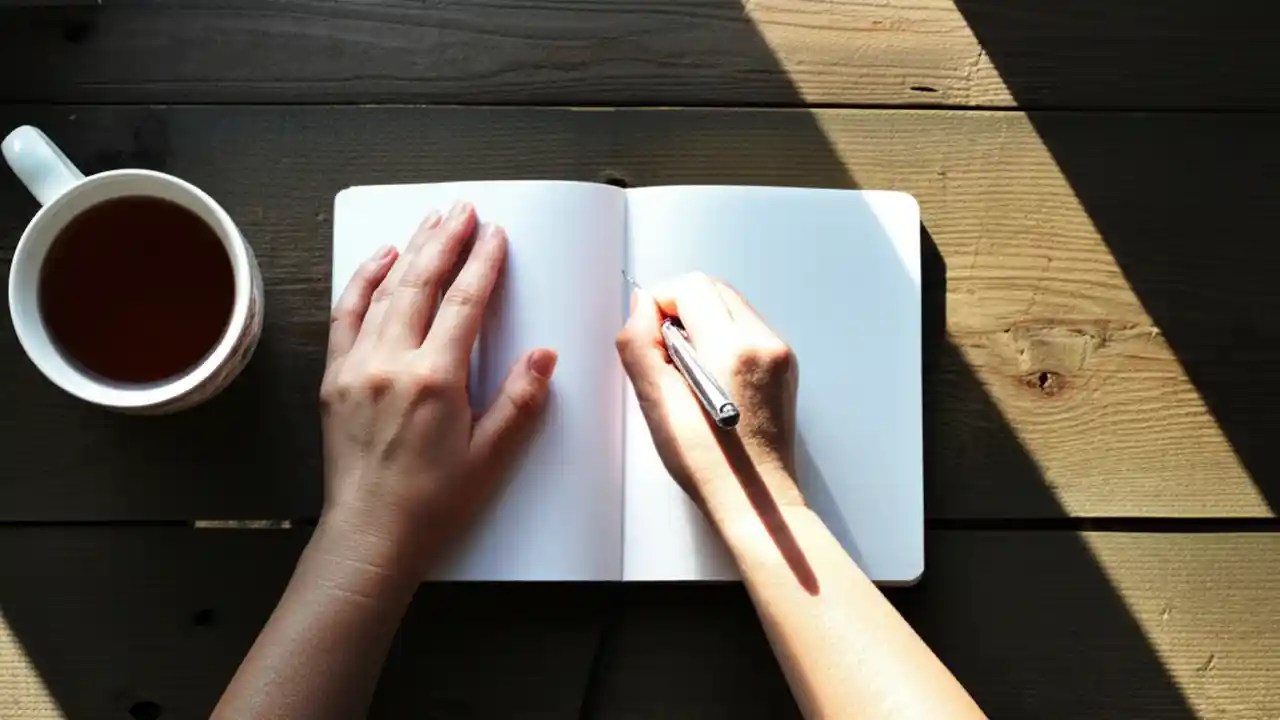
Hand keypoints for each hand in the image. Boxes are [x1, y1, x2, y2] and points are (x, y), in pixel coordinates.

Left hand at [320, 202, 556, 575]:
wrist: (371, 536)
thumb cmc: (432, 504)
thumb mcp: (489, 458)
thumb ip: (518, 401)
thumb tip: (543, 356)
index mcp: (434, 381)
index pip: (464, 304)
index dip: (482, 265)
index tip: (495, 237)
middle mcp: (391, 364)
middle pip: (422, 283)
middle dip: (447, 241)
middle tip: (464, 210)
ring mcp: (357, 367)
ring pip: (385, 291)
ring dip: (411, 250)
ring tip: (432, 221)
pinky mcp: (334, 378)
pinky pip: (346, 314)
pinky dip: (363, 281)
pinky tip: (381, 260)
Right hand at [616, 273, 802, 520]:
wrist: (757, 502)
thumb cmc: (707, 464)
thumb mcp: (657, 405)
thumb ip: (640, 346)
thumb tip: (642, 308)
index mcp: (732, 348)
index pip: (692, 287)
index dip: (659, 301)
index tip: (647, 335)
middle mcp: (764, 341)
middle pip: (714, 291)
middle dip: (681, 309)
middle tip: (663, 354)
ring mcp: (780, 353)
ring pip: (730, 308)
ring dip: (701, 324)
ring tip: (686, 373)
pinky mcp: (784, 367)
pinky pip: (746, 331)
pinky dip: (721, 340)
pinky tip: (709, 381)